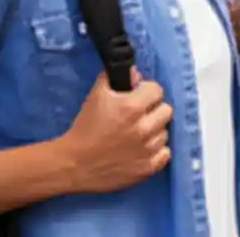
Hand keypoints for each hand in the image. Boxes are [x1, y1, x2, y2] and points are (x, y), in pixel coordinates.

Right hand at [55, 70, 172, 193]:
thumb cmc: (84, 128)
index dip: (147, 91)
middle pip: (166, 110)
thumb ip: (114, 79)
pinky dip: (157, 151)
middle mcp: (144, 128)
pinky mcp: (148, 168)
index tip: (139, 96)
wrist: (73, 164)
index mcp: (132, 107)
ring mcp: (148, 149)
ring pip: (165, 132)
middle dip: (154, 109)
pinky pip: (165, 154)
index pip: (157, 90)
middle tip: (140, 115)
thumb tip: (135, 72)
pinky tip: (144, 149)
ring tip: (138, 134)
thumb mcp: (96, 96)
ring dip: (154, 131)